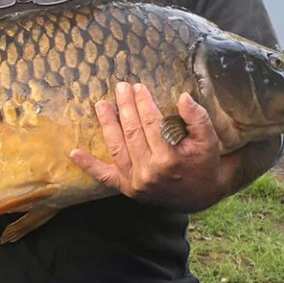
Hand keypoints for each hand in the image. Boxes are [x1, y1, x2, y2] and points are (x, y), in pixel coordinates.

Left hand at [70, 82, 240, 212]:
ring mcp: (135, 181)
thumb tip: (183, 97)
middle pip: (132, 130)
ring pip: (117, 146)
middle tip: (121, 87)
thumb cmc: (204, 163)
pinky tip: (74, 152)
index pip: (151, 122)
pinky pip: (104, 176)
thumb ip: (198, 118)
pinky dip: (88, 165)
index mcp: (169, 158)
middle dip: (125, 106)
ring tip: (101, 104)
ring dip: (107, 123)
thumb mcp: (209, 140)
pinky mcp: (127, 189)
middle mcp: (149, 171)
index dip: (143, 102)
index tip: (138, 87)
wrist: (201, 195)